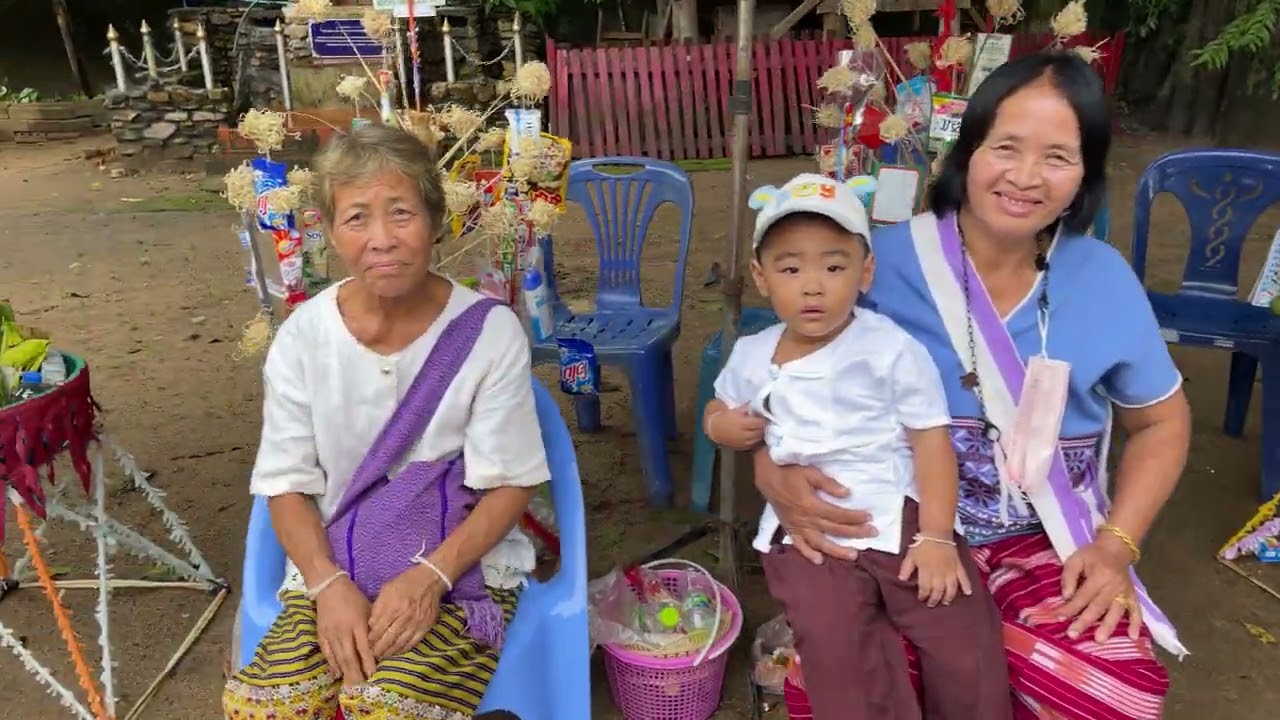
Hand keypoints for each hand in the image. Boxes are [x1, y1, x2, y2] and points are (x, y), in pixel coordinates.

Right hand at [314, 573, 376, 685]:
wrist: (329, 588)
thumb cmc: (354, 598)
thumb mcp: (368, 609)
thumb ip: (372, 628)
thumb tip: (379, 646)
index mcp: (358, 623)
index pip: (364, 648)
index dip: (368, 663)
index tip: (373, 675)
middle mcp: (344, 631)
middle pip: (350, 656)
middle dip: (356, 673)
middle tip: (361, 686)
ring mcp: (331, 634)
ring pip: (338, 657)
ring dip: (345, 672)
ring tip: (351, 685)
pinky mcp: (321, 635)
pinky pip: (327, 653)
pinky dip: (332, 664)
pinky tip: (337, 674)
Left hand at [368, 565, 445, 659]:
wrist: (430, 580)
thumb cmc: (405, 583)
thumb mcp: (386, 590)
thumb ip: (378, 608)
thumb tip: (370, 625)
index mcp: (393, 606)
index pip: (379, 629)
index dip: (370, 640)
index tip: (364, 646)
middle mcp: (404, 617)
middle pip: (388, 639)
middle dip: (378, 650)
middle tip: (370, 657)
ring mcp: (416, 623)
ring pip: (400, 643)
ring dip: (389, 652)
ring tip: (381, 657)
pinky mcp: (425, 626)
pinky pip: (413, 642)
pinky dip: (403, 649)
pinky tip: (396, 652)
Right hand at [707, 404, 765, 450]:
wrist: (715, 429)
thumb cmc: (725, 417)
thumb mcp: (736, 410)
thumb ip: (747, 408)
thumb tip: (757, 404)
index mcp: (742, 423)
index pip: (760, 422)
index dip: (764, 419)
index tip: (765, 416)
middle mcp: (744, 434)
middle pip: (760, 431)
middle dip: (763, 426)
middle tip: (764, 422)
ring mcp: (743, 442)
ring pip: (758, 438)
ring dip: (760, 433)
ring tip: (760, 428)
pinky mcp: (742, 447)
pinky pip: (753, 444)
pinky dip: (756, 440)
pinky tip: (755, 435)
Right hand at [753, 451, 876, 563]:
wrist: (767, 477)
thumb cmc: (790, 472)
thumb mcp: (810, 472)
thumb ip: (828, 484)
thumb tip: (846, 494)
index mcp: (811, 505)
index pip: (838, 514)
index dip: (855, 516)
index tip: (869, 517)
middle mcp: (806, 519)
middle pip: (834, 529)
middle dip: (855, 532)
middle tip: (872, 533)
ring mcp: (797, 527)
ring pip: (819, 542)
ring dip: (837, 550)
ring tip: (853, 555)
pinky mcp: (790, 529)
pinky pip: (799, 545)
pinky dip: (808, 554)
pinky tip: (819, 560)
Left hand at [898, 537, 971, 606]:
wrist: (936, 533)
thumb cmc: (922, 545)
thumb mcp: (910, 556)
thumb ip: (906, 568)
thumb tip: (901, 580)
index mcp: (927, 571)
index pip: (925, 588)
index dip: (923, 595)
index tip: (921, 599)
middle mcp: (939, 573)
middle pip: (938, 591)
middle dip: (935, 599)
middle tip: (932, 604)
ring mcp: (951, 570)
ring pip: (951, 588)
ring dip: (949, 597)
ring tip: (946, 602)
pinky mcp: (958, 566)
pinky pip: (964, 577)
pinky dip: (966, 586)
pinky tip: (968, 593)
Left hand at [1058, 536, 1142, 642]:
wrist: (1116, 548)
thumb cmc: (1092, 555)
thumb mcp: (1076, 559)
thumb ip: (1069, 577)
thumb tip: (1066, 597)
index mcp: (1099, 575)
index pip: (1083, 595)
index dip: (1071, 607)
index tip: (1059, 618)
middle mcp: (1114, 585)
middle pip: (1098, 606)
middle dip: (1085, 621)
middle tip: (1073, 635)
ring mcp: (1125, 591)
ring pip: (1116, 611)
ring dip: (1108, 626)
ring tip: (1099, 640)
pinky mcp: (1132, 595)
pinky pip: (1136, 610)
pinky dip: (1136, 623)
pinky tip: (1133, 636)